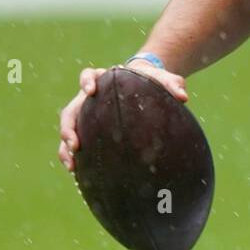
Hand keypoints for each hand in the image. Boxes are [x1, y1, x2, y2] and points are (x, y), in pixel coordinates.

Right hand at [57, 60, 188, 170]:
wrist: (144, 88)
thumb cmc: (151, 82)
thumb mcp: (162, 79)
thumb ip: (172, 84)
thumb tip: (184, 97)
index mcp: (102, 80)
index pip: (89, 76)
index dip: (87, 82)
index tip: (91, 90)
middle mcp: (87, 99)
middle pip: (70, 110)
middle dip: (68, 127)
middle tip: (73, 142)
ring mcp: (85, 116)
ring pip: (68, 131)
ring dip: (66, 148)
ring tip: (72, 165)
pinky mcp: (87, 131)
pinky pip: (74, 146)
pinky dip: (73, 158)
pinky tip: (79, 173)